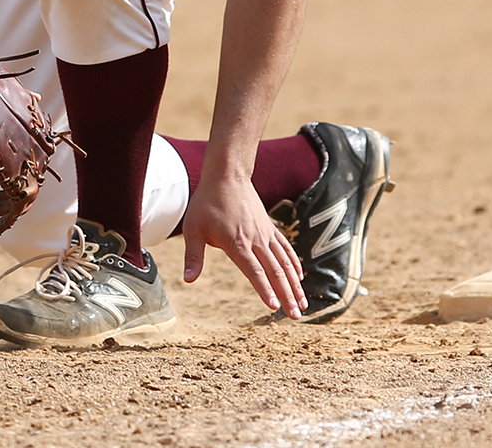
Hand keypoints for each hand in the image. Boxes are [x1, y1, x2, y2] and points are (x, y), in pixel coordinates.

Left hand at [179, 173, 305, 316]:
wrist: (227, 176)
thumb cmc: (206, 203)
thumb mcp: (193, 229)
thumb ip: (193, 256)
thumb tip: (188, 279)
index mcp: (237, 243)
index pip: (253, 270)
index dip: (264, 289)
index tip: (274, 307)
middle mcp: (256, 240)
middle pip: (275, 271)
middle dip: (287, 295)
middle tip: (295, 316)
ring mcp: (265, 234)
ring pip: (285, 263)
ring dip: (294, 285)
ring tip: (303, 305)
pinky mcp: (269, 228)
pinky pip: (285, 249)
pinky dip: (294, 265)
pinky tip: (299, 278)